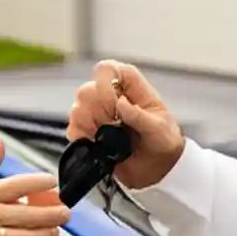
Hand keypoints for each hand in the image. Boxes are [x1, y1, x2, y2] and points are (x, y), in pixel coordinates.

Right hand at [68, 60, 185, 189]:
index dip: (104, 85)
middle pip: (87, 91)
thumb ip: (140, 115)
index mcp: (129, 84)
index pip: (106, 69)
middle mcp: (109, 94)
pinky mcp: (88, 131)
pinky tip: (98, 144)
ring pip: (77, 110)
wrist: (159, 166)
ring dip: (91, 126)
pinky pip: (72, 129)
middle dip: (99, 112)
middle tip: (115, 126)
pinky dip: (82, 138)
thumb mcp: (158, 128)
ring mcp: (97, 112)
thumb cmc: (163, 140)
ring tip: (110, 138)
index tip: (115, 105)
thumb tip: (121, 103)